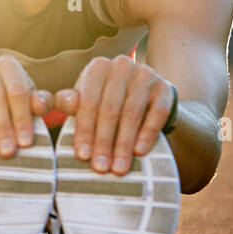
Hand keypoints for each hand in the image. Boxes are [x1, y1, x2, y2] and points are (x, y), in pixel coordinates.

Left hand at [53, 55, 173, 174]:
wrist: (145, 97)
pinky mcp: (165, 88)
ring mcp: (145, 75)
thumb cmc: (106, 101)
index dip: (84, 131)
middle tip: (101, 167)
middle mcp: (121, 66)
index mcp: (97, 67)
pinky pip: (157, 113)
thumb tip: (67, 103)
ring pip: (132, 113)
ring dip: (124, 143)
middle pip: (110, 109)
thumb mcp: (85, 99)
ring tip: (119, 167)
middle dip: (104, 142)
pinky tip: (139, 152)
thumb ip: (69, 103)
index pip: (88, 102)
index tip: (83, 156)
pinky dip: (148, 134)